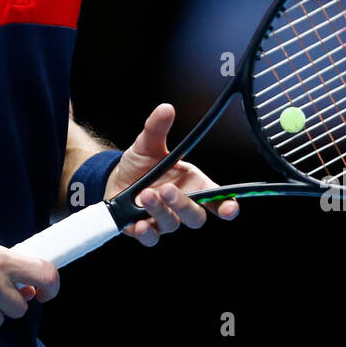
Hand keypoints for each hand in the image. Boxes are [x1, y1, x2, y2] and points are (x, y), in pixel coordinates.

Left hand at [105, 102, 239, 247]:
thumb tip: (165, 108)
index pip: (216, 199)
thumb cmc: (140, 164)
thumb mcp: (147, 144)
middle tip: (168, 190)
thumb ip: (157, 128)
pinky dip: (145, 233)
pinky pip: (150, 238)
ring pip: (172, 224)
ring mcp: (164, 219)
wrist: (114, 179)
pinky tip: (137, 224)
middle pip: (195, 216)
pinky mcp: (144, 229)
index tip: (230, 208)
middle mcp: (181, 204)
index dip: (227, 205)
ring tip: (145, 194)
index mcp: (192, 184)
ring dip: (160, 211)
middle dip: (184, 205)